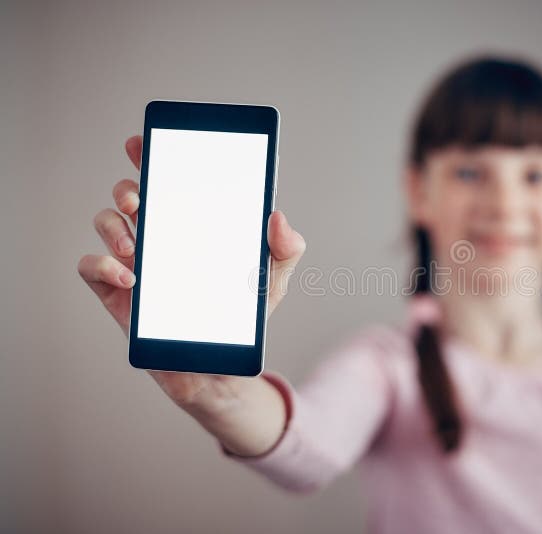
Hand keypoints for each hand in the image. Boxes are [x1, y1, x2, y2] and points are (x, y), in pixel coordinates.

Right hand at [78, 136, 304, 420]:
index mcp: (194, 224)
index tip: (150, 140)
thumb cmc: (241, 317)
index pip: (174, 180)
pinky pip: (90, 266)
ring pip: (107, 221)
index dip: (157, 155)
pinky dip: (102, 265)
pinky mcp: (116, 291)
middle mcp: (162, 235)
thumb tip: (276, 215)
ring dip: (113, 223)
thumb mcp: (272, 281)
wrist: (218, 368)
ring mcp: (136, 260)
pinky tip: (130, 279)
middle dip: (129, 183)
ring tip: (133, 244)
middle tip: (139, 195)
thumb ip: (285, 249)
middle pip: (132, 192)